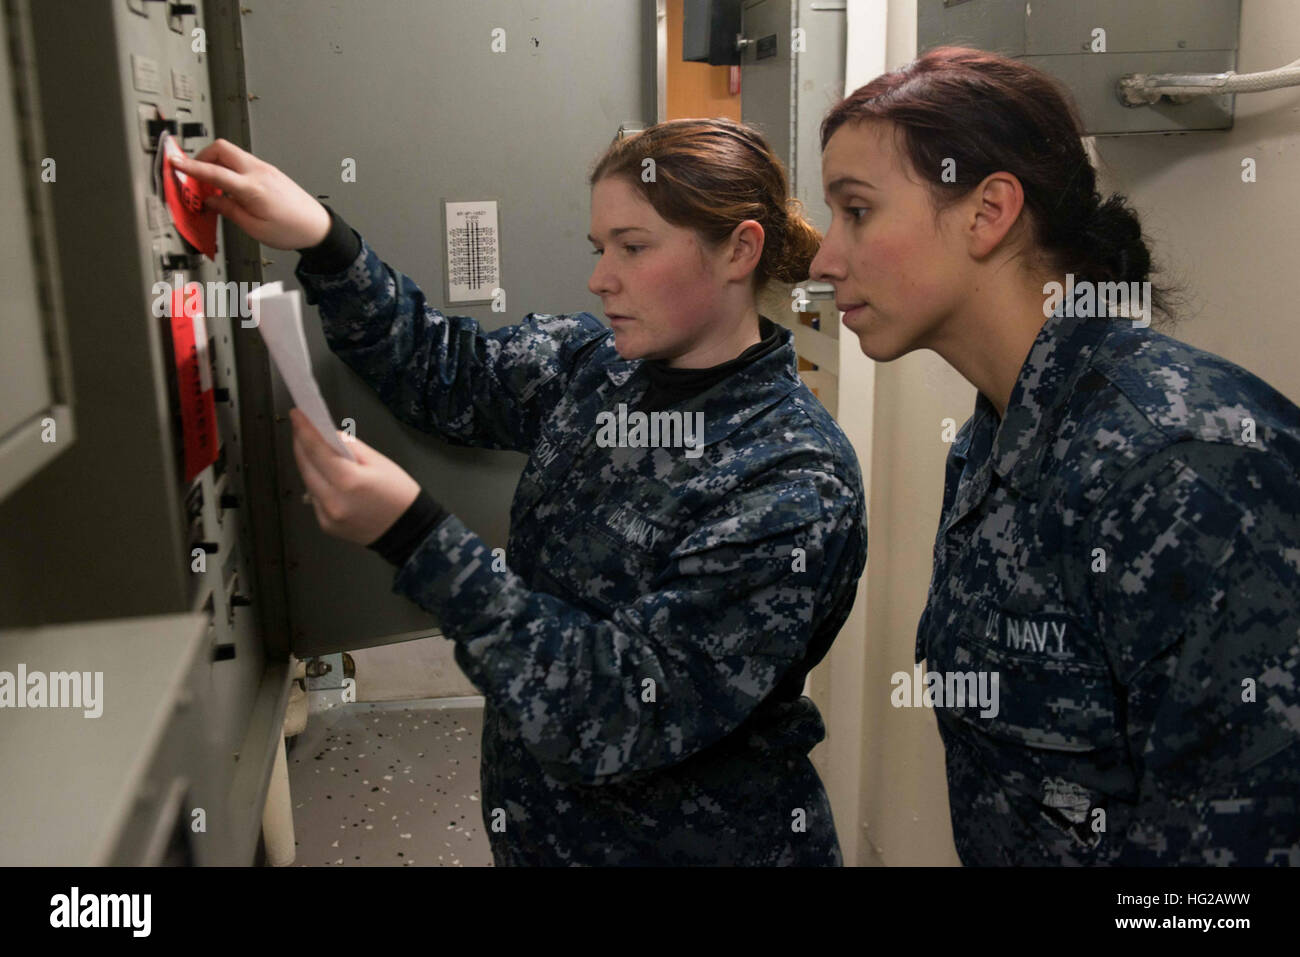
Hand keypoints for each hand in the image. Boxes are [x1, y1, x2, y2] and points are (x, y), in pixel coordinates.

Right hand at [170, 139, 331, 249]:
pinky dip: (229, 169)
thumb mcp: (253, 228)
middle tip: (194, 177)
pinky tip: (229, 188)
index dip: (191, 167)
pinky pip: (242, 162)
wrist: (318, 227)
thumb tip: (210, 201)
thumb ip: (228, 210)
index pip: (214, 172)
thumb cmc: (292, 230)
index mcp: (253, 188)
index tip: (175, 162)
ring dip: (216, 164)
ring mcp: (265, 169)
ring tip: (212, 188)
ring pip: (231, 153)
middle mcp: (259, 172)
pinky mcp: (269, 171)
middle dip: (202, 157)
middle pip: (221, 148)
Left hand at [289, 408, 420, 545]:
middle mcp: (333, 500)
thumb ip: (350, 446)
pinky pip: (314, 497)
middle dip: (301, 444)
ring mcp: (327, 515)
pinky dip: (316, 483)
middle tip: (301, 427)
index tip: (297, 415)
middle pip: (306, 465)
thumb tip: (330, 436)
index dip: (304, 430)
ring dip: (307, 463)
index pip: (317, 450)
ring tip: (311, 448)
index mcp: (349, 481)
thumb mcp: (379, 462)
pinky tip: (323, 474)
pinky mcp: (326, 525)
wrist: (407, 530)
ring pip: (307, 481)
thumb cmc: (399, 494)